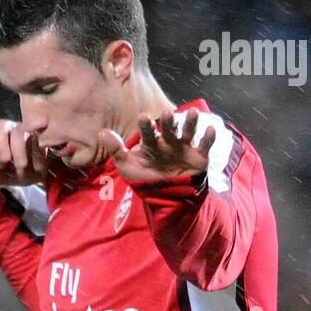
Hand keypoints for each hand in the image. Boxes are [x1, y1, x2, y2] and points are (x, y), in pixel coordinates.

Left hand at [0, 119, 46, 186]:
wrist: (45, 174)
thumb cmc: (22, 172)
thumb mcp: (7, 177)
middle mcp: (10, 130)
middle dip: (0, 147)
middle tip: (6, 162)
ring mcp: (27, 130)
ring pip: (18, 132)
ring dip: (18, 151)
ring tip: (22, 166)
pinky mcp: (43, 135)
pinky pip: (37, 139)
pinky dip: (36, 154)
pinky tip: (37, 167)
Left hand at [98, 109, 215, 185]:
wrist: (167, 197)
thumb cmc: (146, 179)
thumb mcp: (128, 166)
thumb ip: (116, 150)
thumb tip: (101, 133)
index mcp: (152, 142)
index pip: (148, 131)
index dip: (146, 125)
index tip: (143, 117)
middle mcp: (169, 141)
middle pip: (169, 129)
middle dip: (169, 122)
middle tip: (166, 114)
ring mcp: (184, 148)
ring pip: (188, 132)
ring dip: (190, 123)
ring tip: (191, 113)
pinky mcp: (199, 157)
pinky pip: (204, 146)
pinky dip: (208, 138)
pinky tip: (210, 130)